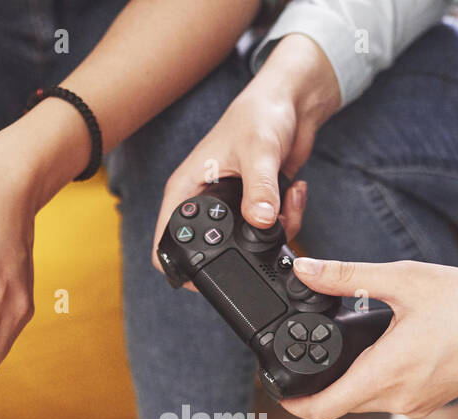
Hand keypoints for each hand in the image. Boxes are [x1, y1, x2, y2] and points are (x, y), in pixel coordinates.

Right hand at [151, 33, 341, 272]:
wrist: (291, 103)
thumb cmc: (260, 114)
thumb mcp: (258, 152)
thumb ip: (259, 190)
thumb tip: (260, 222)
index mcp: (187, 188)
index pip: (165, 241)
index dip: (177, 267)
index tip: (204, 277)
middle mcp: (205, 201)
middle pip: (212, 250)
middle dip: (243, 250)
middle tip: (264, 231)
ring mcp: (232, 207)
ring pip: (248, 245)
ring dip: (275, 232)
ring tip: (286, 200)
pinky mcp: (256, 207)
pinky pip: (271, 231)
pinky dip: (289, 219)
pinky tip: (293, 191)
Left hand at [278, 258, 457, 418]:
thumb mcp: (406, 279)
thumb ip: (348, 275)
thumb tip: (305, 268)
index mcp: (387, 373)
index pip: (323, 409)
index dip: (292, 403)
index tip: (276, 387)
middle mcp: (399, 398)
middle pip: (339, 405)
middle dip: (317, 385)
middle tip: (304, 351)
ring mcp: (416, 404)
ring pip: (364, 401)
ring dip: (348, 380)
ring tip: (339, 346)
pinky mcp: (430, 400)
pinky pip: (389, 396)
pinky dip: (375, 378)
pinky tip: (380, 348)